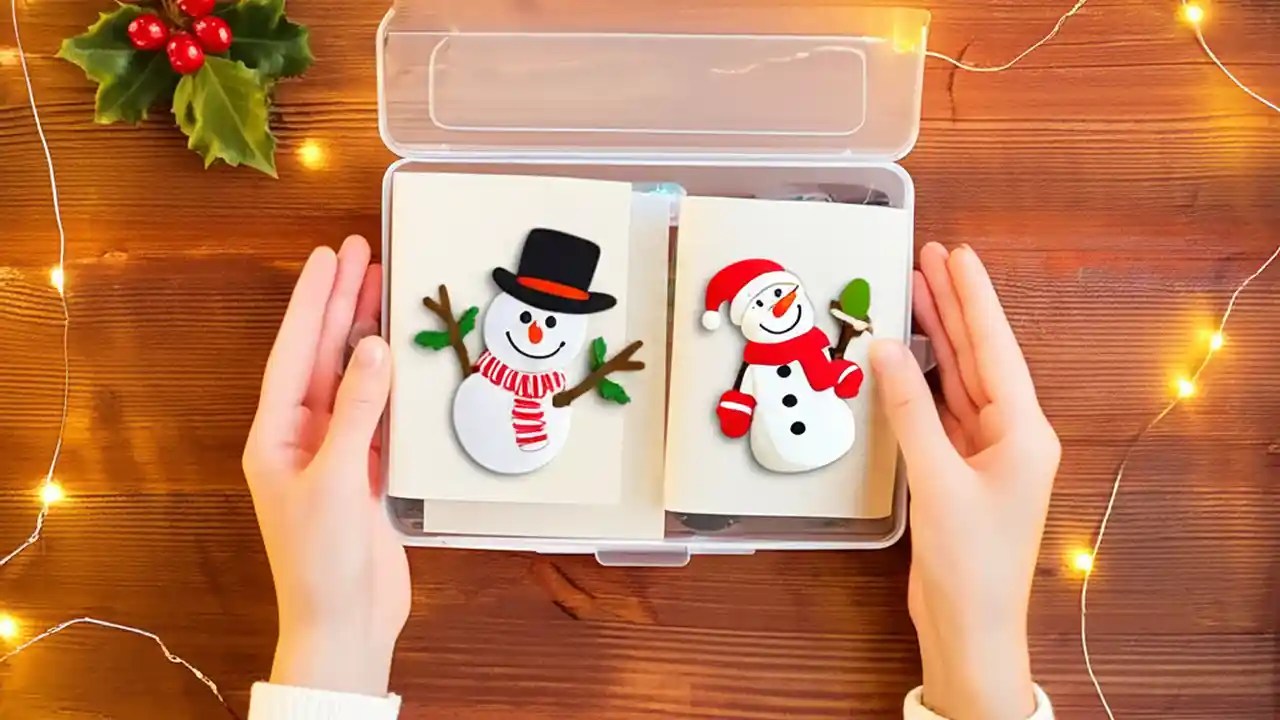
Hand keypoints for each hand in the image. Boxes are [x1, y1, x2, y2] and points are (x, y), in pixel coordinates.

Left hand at [243, 236, 408, 696]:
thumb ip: (356, 410)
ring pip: (353, 380)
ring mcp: (336, 454)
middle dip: (340, 304)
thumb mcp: (336, 479)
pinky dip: (393, 381)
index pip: (295, 353)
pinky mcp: (367, 473)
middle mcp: (302, 437)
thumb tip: (371, 347)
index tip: (329, 256)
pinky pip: (379, 412)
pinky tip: (406, 354)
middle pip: (323, 356)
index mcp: (276, 436)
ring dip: (368, 335)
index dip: (313, 301)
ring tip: (386, 286)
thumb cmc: (322, 560)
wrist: (345, 622)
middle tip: (362, 252)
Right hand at [869, 243, 1058, 719]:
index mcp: (1024, 433)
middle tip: (931, 259)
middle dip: (954, 307)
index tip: (958, 257)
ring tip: (915, 292)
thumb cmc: (970, 565)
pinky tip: (905, 356)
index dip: (974, 299)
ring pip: (958, 381)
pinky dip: (921, 383)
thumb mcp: (937, 480)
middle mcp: (1010, 437)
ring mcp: (984, 454)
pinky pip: (940, 411)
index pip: (995, 349)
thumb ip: (909, 411)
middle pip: (978, 357)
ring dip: (938, 339)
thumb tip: (887, 352)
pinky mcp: (958, 472)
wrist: (970, 627)